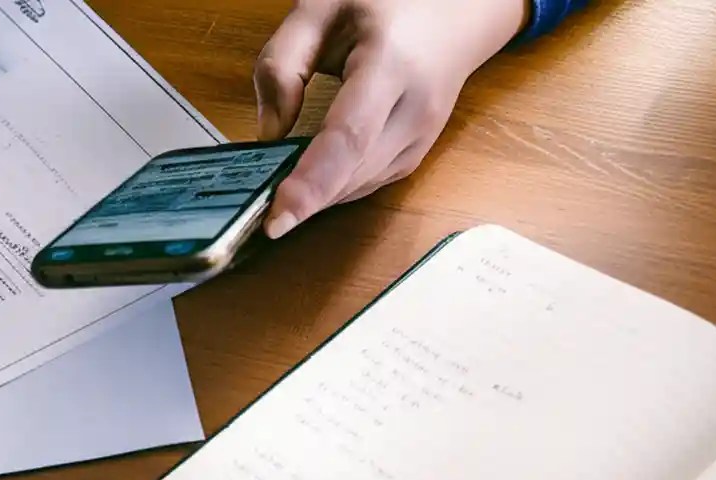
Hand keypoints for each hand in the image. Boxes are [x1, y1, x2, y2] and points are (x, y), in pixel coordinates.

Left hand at [255, 0, 530, 237]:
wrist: (457, 12)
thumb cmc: (388, 2)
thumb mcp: (320, 8)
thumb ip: (282, 63)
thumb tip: (269, 133)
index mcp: (390, 65)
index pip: (348, 138)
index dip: (311, 185)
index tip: (278, 222)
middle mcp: (414, 110)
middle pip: (352, 173)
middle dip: (303, 200)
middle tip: (258, 214)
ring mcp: (421, 138)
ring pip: (357, 186)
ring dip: (316, 198)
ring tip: (280, 198)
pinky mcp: (415, 155)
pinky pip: (366, 184)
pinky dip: (333, 190)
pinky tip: (308, 186)